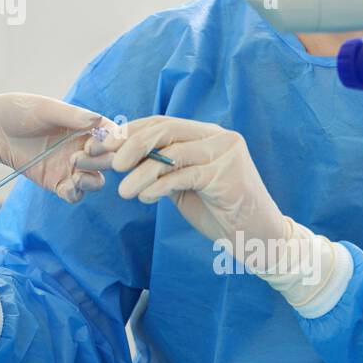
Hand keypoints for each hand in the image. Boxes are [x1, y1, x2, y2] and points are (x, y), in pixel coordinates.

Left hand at [0, 93, 113, 202]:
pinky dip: (76, 193)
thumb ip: (71, 116)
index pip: (111, 134)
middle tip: (82, 156)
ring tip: (76, 175)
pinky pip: (74, 194)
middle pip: (107, 160)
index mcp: (83, 125)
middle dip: (103, 162)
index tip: (108, 143)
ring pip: (95, 180)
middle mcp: (80, 146)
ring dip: (92, 180)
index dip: (115, 141)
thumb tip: (97, 121)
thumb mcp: (44, 108)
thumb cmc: (17, 110)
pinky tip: (68, 187)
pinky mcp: (54, 181)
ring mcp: (69, 166)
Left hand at [89, 116, 287, 265]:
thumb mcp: (182, 184)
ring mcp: (226, 154)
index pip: (161, 123)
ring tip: (123, 192)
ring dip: (141, 173)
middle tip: (111, 165)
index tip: (104, 147)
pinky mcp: (227, 176)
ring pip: (172, 154)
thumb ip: (160, 167)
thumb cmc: (218, 211)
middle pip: (165, 130)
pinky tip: (145, 198)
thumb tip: (117, 157)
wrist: (259, 239)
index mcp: (206, 134)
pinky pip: (184, 175)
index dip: (130, 132)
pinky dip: (159, 186)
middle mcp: (218, 137)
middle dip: (132, 145)